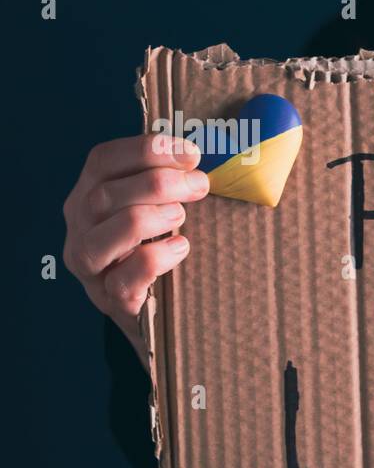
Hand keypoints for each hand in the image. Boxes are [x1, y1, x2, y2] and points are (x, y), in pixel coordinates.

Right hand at [63, 134, 208, 358]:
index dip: (145, 150)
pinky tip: (179, 248)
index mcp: (88, 197)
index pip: (102, 160)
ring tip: (181, 217)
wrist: (154, 317)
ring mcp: (91, 268)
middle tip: (199, 185)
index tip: (189, 153)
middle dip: (157, 183)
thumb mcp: (156, 211)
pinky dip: (153, 259)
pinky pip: (123, 279)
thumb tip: (200, 157)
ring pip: (101, 236)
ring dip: (149, 219)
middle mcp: (80, 229)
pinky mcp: (110, 301)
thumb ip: (168, 183)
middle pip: (104, 195)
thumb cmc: (159, 251)